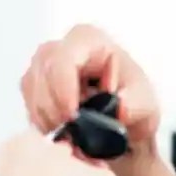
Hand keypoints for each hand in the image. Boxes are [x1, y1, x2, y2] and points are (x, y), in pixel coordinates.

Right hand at [20, 24, 159, 151]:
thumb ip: (136, 105)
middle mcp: (62, 48)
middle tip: (72, 133)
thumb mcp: (146, 105)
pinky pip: (29, 105)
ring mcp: (44, 66)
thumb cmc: (134, 104)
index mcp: (90, 41)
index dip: (62, 88)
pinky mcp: (34, 87)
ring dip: (48, 118)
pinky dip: (43, 123)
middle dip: (54, 108)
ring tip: (73, 134)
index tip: (71, 115)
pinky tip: (64, 132)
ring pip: (31, 92)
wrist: (124, 122)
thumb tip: (120, 107)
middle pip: (41, 74)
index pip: (64, 58)